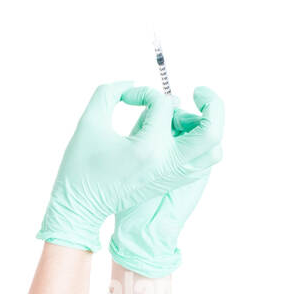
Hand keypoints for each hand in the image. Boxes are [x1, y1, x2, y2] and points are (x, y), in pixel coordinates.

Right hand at [36, 80, 223, 251]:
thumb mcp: (89, 122)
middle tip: (198, 92)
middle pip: (211, 130)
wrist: (80, 209)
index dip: (143, 92)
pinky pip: (203, 162)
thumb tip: (133, 84)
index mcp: (149, 148)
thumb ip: (109, 93)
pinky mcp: (173, 184)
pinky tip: (179, 135)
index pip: (163, 104)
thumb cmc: (80, 167)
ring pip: (213, 149)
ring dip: (205, 127)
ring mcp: (174, 176)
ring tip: (186, 117)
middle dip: (211, 104)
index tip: (125, 99)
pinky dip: (200, 145)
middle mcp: (169, 163)